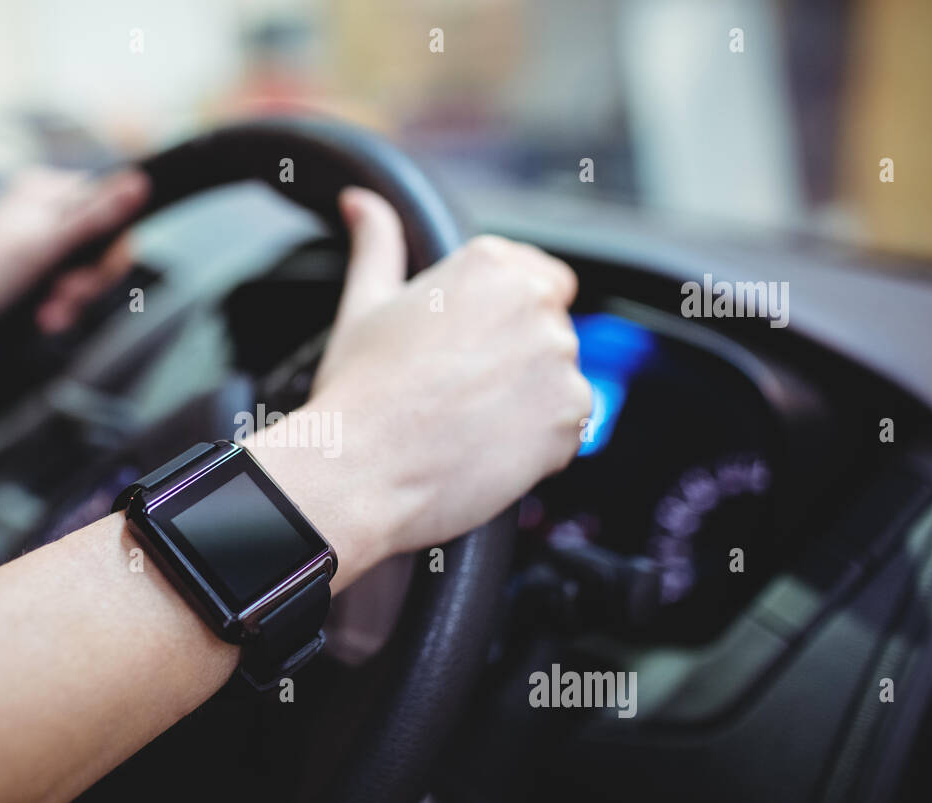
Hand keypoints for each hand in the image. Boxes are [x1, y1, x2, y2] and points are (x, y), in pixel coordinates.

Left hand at [0, 166, 148, 336]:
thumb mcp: (46, 241)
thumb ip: (97, 215)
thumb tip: (140, 183)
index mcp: (49, 191)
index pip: (113, 213)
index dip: (110, 252)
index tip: (92, 276)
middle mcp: (46, 212)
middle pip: (101, 247)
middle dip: (88, 282)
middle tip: (64, 297)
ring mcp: (38, 242)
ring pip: (84, 272)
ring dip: (73, 300)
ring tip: (50, 314)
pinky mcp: (29, 272)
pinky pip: (64, 287)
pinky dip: (59, 306)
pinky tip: (43, 317)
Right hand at [253, 188, 590, 586]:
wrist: (363, 470)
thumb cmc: (359, 392)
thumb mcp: (363, 305)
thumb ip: (376, 244)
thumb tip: (360, 203)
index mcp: (490, 265)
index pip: (539, 278)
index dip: (506, 320)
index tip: (471, 349)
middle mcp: (535, 303)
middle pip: (550, 331)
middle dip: (516, 361)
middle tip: (458, 392)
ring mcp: (559, 361)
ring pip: (558, 382)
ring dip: (528, 403)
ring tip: (465, 425)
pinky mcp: (571, 418)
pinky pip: (566, 430)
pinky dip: (536, 445)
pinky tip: (483, 450)